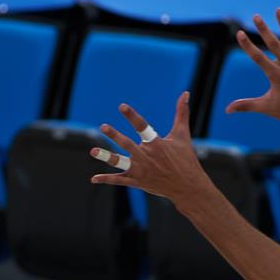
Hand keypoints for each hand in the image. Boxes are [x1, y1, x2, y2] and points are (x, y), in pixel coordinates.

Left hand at [89, 93, 218, 207]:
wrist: (187, 186)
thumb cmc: (186, 158)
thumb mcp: (182, 134)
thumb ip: (181, 113)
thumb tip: (186, 93)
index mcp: (157, 144)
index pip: (142, 127)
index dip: (132, 116)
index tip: (122, 106)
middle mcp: (147, 156)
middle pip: (127, 144)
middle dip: (115, 136)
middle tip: (103, 126)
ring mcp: (141, 170)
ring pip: (120, 162)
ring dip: (106, 157)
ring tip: (92, 151)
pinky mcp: (137, 181)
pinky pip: (119, 180)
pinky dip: (106, 179)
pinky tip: (94, 179)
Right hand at [227, 8, 279, 139]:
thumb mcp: (266, 108)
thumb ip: (246, 105)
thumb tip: (227, 110)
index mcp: (276, 77)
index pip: (258, 58)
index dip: (248, 45)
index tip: (239, 33)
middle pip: (274, 44)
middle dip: (264, 29)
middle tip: (256, 16)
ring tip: (278, 10)